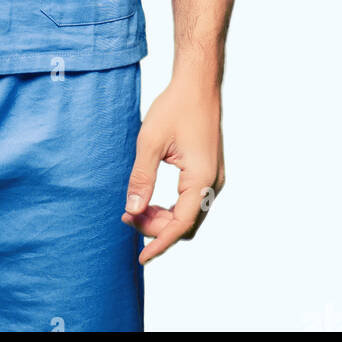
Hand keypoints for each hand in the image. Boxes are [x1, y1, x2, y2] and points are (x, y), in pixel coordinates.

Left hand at [121, 71, 224, 264]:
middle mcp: (213, 183)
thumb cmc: (175, 107)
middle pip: (186, 223)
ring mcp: (214, 177)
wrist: (198, 83)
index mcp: (202, 179)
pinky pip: (192, 201)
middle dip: (157, 228)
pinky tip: (152, 201)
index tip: (141, 258)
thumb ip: (141, 178)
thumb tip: (132, 209)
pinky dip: (172, 207)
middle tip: (127, 217)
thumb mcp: (150, 142)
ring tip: (135, 210)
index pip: (180, 225)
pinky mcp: (209, 170)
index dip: (159, 243)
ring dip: (164, 218)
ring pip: (190, 214)